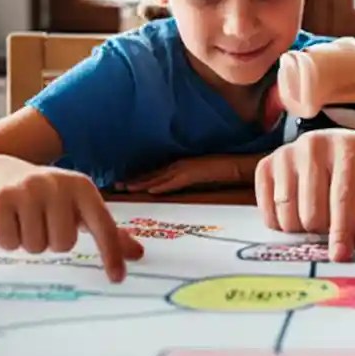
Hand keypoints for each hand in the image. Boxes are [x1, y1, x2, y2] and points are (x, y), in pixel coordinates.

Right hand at [0, 155, 143, 282]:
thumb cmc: (43, 195)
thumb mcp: (76, 204)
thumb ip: (106, 229)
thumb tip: (137, 254)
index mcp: (82, 187)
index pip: (102, 225)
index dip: (110, 253)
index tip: (117, 278)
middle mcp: (58, 185)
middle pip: (64, 244)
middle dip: (51, 241)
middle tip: (41, 221)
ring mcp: (28, 190)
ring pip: (36, 247)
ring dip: (28, 241)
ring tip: (23, 219)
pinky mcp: (0, 200)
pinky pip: (9, 243)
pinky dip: (6, 240)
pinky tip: (6, 220)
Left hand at [120, 155, 251, 194]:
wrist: (237, 164)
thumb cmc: (220, 170)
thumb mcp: (197, 174)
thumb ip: (182, 179)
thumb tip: (166, 187)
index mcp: (178, 165)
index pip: (154, 173)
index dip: (138, 177)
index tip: (123, 182)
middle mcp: (178, 165)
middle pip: (152, 174)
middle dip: (134, 180)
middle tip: (116, 185)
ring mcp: (185, 168)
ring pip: (159, 177)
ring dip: (142, 183)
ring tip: (127, 188)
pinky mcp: (193, 173)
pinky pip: (175, 181)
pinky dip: (163, 186)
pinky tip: (152, 190)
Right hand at [254, 129, 354, 261]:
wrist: (340, 155)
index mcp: (350, 149)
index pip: (342, 197)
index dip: (341, 231)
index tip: (339, 256)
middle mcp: (314, 144)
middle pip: (311, 210)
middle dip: (323, 233)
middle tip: (332, 230)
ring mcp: (286, 153)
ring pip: (286, 212)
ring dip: (301, 230)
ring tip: (316, 223)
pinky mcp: (266, 165)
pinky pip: (267, 210)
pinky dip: (280, 225)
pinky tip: (296, 217)